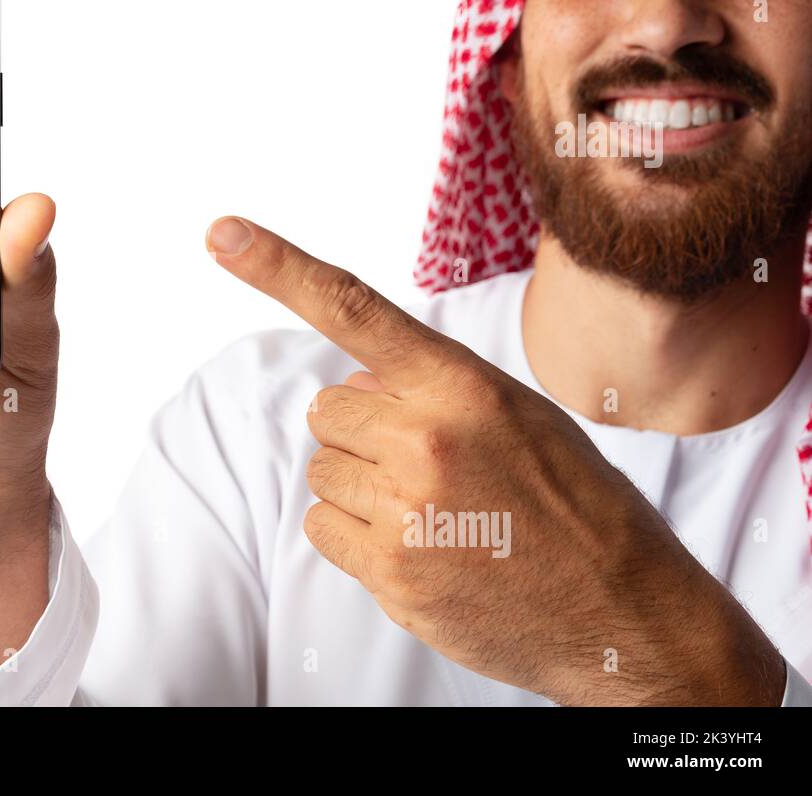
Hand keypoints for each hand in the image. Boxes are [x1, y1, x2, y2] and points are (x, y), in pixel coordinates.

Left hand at [206, 215, 785, 705]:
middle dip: (362, 434)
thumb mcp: (520, 417)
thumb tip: (353, 383)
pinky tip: (420, 549)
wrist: (625, 611)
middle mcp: (426, 438)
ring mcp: (405, 508)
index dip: (278, 267)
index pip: (354, 309)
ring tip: (436, 512)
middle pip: (327, 410)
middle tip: (429, 467)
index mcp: (463, 385)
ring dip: (360, 488)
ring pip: (322, 472)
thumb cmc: (573, 503)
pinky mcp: (391, 572)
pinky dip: (356, 538)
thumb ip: (433, 389)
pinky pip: (322, 528)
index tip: (221, 234)